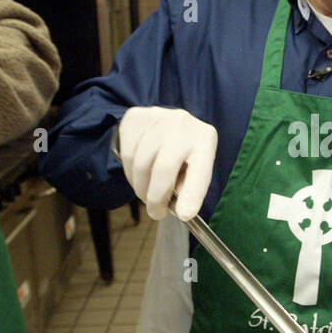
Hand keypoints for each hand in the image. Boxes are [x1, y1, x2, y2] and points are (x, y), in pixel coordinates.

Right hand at [117, 106, 216, 220]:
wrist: (164, 124)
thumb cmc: (183, 154)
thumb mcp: (195, 169)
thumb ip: (191, 188)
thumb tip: (183, 211)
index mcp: (204, 139)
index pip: (199, 169)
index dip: (192, 194)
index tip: (185, 214)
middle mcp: (183, 123)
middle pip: (164, 168)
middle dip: (156, 197)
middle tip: (155, 212)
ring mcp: (157, 117)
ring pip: (141, 163)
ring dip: (140, 187)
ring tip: (146, 194)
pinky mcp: (136, 118)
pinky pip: (127, 154)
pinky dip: (130, 173)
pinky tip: (138, 176)